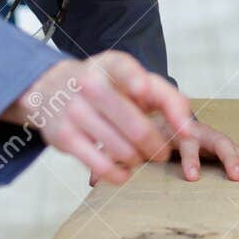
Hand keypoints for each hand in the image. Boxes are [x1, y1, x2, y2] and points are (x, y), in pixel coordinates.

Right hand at [7, 50, 198, 186]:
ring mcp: (75, 111)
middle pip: (135, 125)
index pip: (124, 68)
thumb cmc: (106, 86)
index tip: (143, 90)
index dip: (134, 79)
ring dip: (140, 159)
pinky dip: (119, 174)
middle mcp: (90, 85)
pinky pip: (99, 165)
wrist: (50, 89)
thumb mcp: (132, 79)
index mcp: (111, 65)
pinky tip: (125, 173)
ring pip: (123, 149)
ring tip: (141, 157)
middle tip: (162, 153)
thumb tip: (188, 130)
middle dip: (157, 146)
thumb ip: (166, 96)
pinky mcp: (64, 136)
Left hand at [92, 113, 238, 185]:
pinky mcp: (209, 139)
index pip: (182, 140)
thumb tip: (94, 182)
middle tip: (235, 176)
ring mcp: (201, 132)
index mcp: (167, 127)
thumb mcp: (117, 138)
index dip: (189, 158)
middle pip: (213, 138)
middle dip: (227, 157)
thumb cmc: (128, 124)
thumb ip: (108, 157)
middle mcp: (188, 127)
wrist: (139, 103)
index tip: (192, 178)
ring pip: (226, 142)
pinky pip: (230, 146)